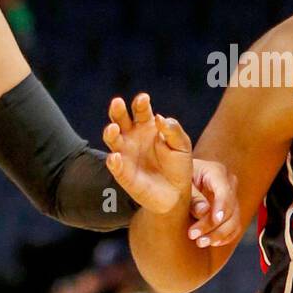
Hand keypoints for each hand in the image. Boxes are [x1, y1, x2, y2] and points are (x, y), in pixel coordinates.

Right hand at [102, 93, 192, 214]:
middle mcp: (132, 137)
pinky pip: (115, 166)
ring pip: (112, 139)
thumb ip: (173, 130)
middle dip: (118, 110)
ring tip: (113, 128)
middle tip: (117, 102)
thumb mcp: (182, 145)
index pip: (140, 110)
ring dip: (110, 132)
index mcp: (147, 126)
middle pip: (120, 119)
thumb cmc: (179, 166)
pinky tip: (116, 157)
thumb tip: (159, 118)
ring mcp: (125, 154)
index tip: (144, 99)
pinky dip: (113, 162)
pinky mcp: (123, 173)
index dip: (140, 103)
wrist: (177, 193)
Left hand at [188, 159, 241, 248]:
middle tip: (193, 235)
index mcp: (216, 172)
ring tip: (200, 242)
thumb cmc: (178, 178)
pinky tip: (212, 242)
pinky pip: (234, 227)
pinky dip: (225, 236)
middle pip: (230, 209)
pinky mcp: (230, 211)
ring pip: (234, 220)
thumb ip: (192, 196)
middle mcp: (228, 184)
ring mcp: (231, 198)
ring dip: (219, 234)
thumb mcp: (181, 183)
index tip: (216, 220)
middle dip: (213, 225)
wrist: (179, 180)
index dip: (222, 206)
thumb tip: (204, 211)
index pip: (225, 191)